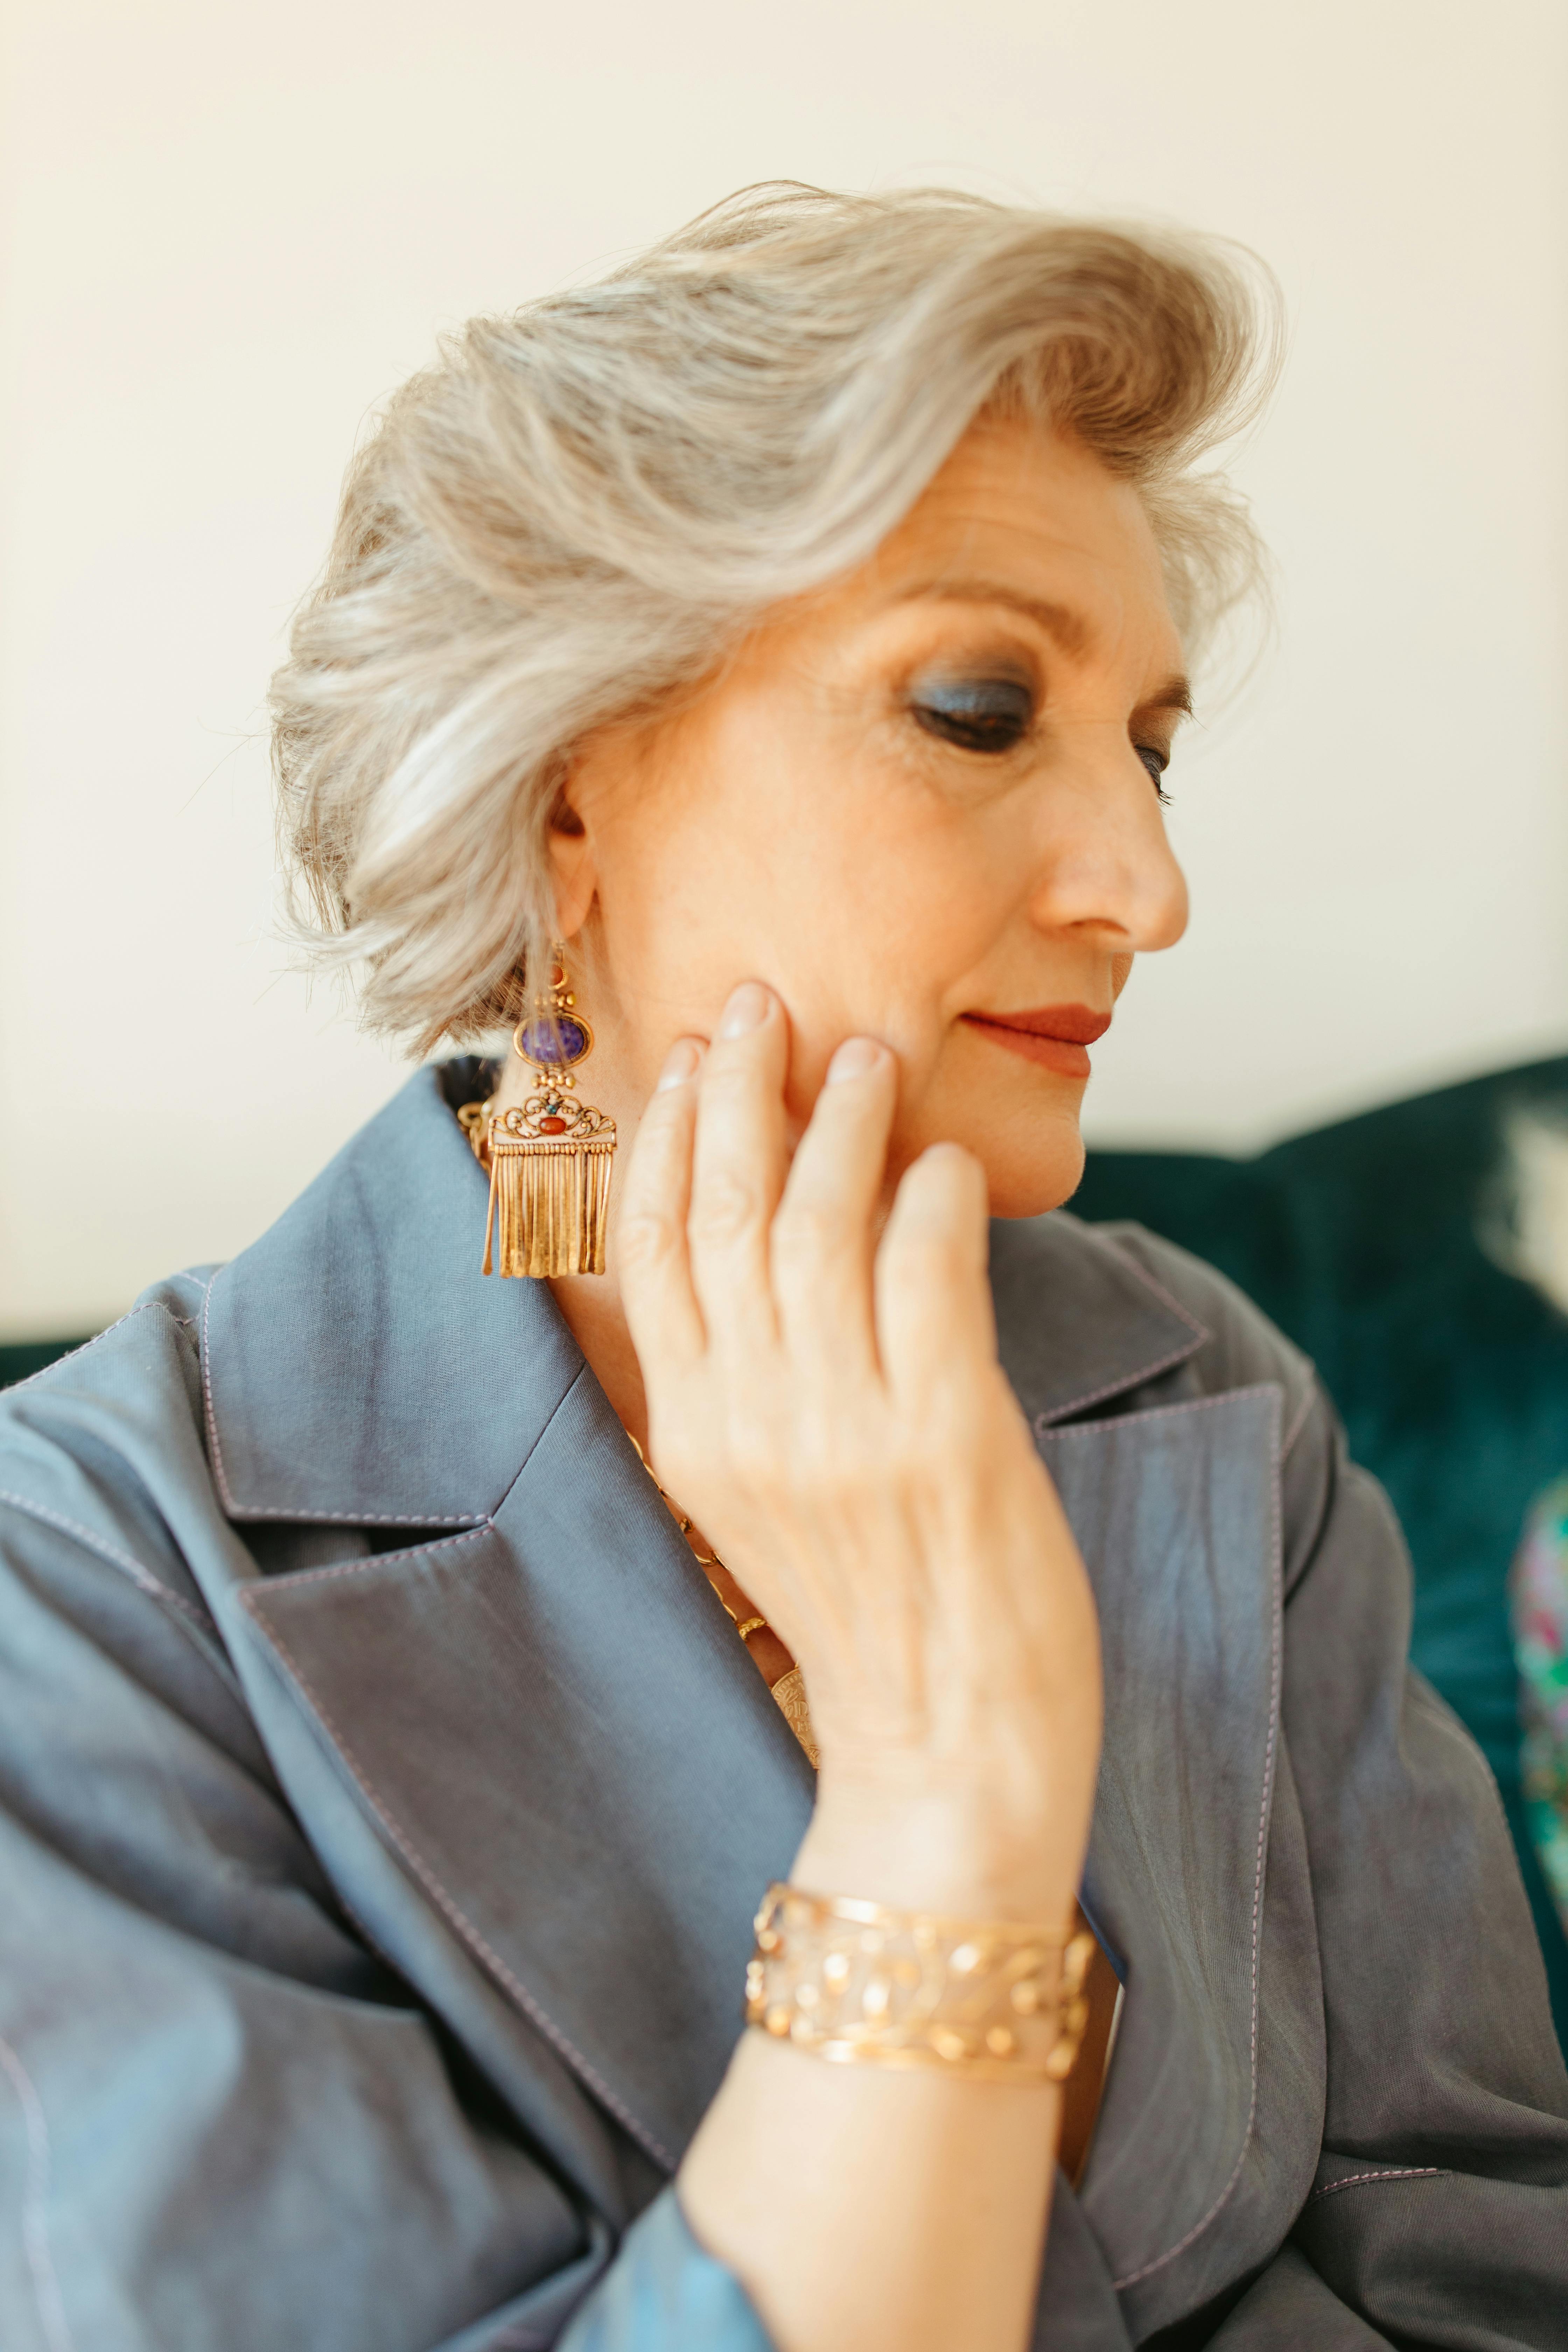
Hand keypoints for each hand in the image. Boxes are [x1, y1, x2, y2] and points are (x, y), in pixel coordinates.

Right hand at [617, 981, 1101, 1921]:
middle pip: (725, 1214)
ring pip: (822, 1226)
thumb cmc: (872, 1622)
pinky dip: (932, 1202)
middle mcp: (753, 1425)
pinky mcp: (944, 1441)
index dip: (669, 1138)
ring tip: (868, 1055)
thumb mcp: (760, 1507)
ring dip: (844, 1123)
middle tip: (763, 1003)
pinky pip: (926, 1279)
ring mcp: (845, 1433)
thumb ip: (743, 1390)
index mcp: (695, 1439)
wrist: (948, 1759)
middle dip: (740, 1092)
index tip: (686, 1055)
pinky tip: (944, 1161)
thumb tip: (753, 1260)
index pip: (654, 1251)